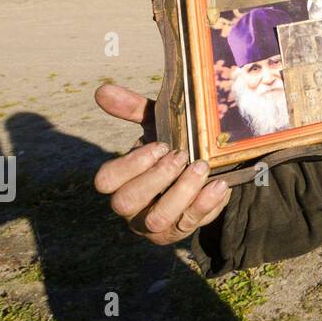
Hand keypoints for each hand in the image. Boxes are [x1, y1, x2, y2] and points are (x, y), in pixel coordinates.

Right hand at [93, 84, 230, 245]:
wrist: (205, 171)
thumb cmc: (172, 147)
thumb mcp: (156, 126)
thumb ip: (132, 108)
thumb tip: (103, 90)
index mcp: (121, 181)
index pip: (105, 180)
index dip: (130, 164)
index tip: (160, 145)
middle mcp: (132, 207)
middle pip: (125, 202)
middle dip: (156, 177)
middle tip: (182, 156)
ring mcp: (155, 224)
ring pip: (157, 219)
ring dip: (181, 192)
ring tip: (202, 167)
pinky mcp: (181, 230)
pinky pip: (190, 223)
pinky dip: (206, 203)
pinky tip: (219, 184)